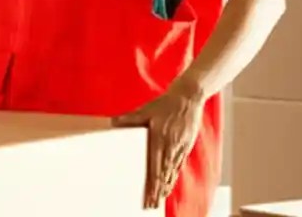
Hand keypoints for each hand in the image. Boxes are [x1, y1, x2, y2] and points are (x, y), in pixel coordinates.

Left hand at [112, 82, 205, 208]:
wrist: (188, 97)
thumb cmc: (166, 103)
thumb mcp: (146, 109)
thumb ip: (130, 118)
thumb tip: (113, 122)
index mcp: (159, 138)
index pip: (155, 167)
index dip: (153, 184)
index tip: (150, 195)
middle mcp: (171, 145)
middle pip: (164, 173)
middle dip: (159, 190)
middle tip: (152, 204)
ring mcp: (180, 146)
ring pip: (173, 171)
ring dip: (167, 186)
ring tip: (160, 198)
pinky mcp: (186, 145)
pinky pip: (179, 164)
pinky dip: (174, 175)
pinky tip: (170, 183)